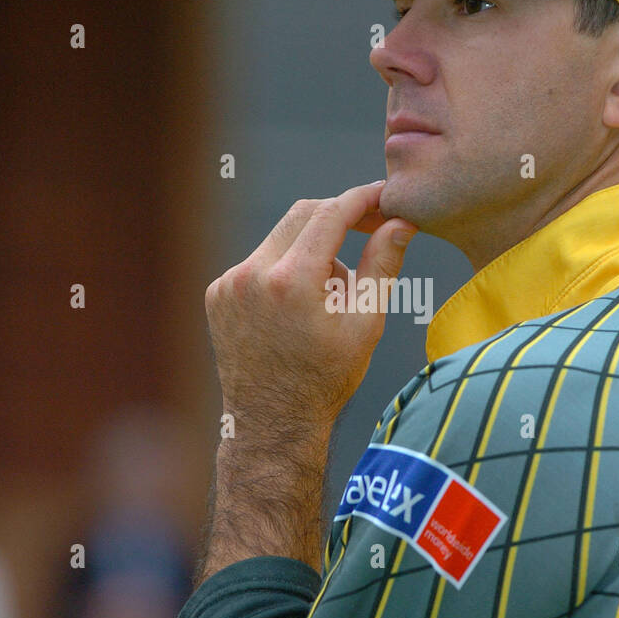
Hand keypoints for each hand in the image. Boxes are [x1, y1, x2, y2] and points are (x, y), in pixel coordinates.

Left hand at [204, 182, 417, 428]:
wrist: (273, 421)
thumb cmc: (326, 378)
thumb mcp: (366, 323)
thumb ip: (383, 264)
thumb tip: (400, 221)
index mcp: (291, 281)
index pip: (330, 213)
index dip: (361, 199)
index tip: (382, 196)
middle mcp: (252, 274)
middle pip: (302, 214)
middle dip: (338, 216)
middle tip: (370, 226)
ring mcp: (229, 283)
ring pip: (281, 238)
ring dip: (313, 249)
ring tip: (332, 296)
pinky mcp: (218, 293)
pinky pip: (260, 261)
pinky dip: (286, 269)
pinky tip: (299, 308)